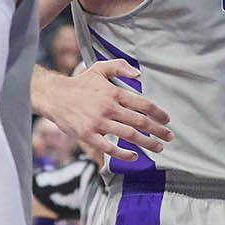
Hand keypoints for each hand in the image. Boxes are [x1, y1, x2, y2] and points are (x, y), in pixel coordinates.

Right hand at [39, 61, 171, 161]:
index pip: (143, 104)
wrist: (54, 96)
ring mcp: (98, 123)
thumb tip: (138, 74)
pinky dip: (123, 153)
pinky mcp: (88, 135)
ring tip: (158, 148)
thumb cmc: (79, 84)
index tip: (167, 120)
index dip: (158, 113)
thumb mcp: (99, 69)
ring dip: (147, 143)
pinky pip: (109, 148)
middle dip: (158, 130)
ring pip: (129, 135)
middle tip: (169, 137)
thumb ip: (120, 67)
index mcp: (114, 93)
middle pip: (140, 121)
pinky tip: (134, 156)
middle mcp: (108, 108)